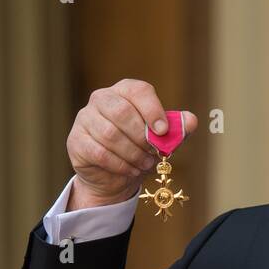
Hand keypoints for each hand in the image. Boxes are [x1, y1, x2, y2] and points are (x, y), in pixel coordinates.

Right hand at [65, 79, 197, 209]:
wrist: (114, 176)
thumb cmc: (138, 150)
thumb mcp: (160, 140)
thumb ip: (176, 130)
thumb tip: (191, 121)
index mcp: (124, 92)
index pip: (138, 91)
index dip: (152, 110)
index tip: (163, 131)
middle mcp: (102, 99)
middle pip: (122, 112)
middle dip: (141, 137)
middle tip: (153, 153)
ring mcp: (85, 119)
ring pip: (110, 135)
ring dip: (132, 154)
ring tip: (144, 164)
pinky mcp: (77, 141)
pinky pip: (100, 153)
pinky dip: (119, 165)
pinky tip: (130, 170)